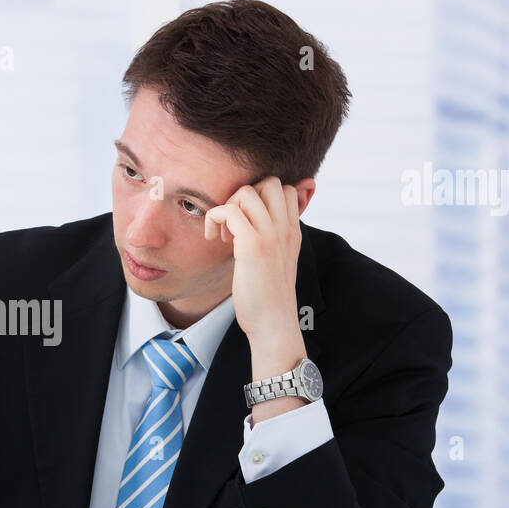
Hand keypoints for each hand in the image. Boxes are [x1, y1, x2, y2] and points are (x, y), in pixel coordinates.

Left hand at [205, 176, 308, 422]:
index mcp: (293, 232)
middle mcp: (285, 228)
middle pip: (269, 182)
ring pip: (247, 191)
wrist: (274, 326)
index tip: (246, 223)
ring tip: (223, 235)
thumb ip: (271, 242)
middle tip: (232, 224)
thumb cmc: (269, 300)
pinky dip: (215, 218)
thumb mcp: (276, 264)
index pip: (286, 189)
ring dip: (228, 207)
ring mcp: (271, 234)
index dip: (261, 198)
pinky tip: (215, 241)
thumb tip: (250, 233)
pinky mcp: (252, 245)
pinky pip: (228, 211)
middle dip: (244, 195)